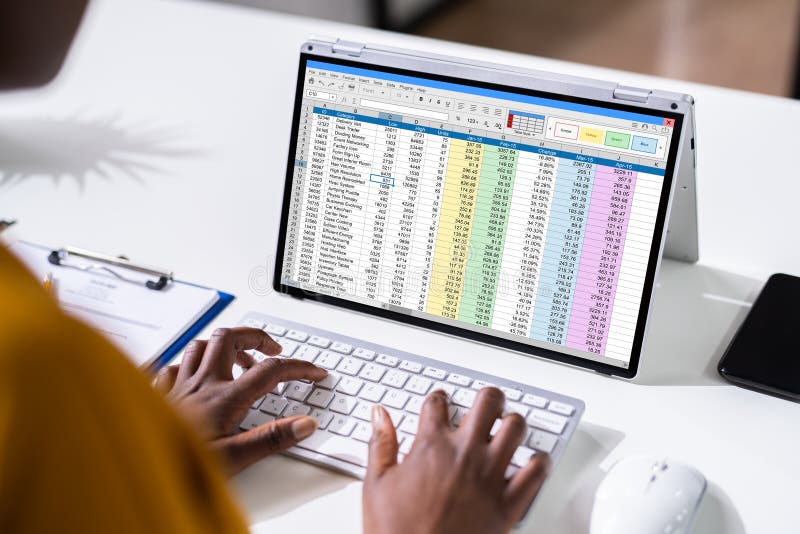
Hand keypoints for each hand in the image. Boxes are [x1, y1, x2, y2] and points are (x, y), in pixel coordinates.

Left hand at [153, 327, 326, 474]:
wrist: (138, 466)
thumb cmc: (177, 466)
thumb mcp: (234, 459)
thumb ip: (271, 439)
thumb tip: (305, 424)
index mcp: (224, 398)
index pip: (270, 371)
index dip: (297, 367)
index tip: (313, 373)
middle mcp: (201, 385)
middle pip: (230, 338)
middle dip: (256, 336)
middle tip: (274, 349)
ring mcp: (179, 387)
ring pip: (202, 345)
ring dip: (225, 345)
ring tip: (240, 358)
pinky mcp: (160, 396)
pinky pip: (174, 366)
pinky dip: (190, 364)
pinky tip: (197, 374)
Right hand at [363, 388, 550, 533]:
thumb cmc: (396, 532)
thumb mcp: (377, 483)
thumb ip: (381, 443)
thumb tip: (379, 414)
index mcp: (431, 446)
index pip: (438, 402)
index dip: (439, 398)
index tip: (440, 402)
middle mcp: (464, 454)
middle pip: (488, 402)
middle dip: (487, 398)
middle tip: (485, 405)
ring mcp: (490, 477)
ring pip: (516, 427)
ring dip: (512, 424)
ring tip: (506, 429)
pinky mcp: (508, 503)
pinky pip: (536, 471)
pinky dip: (537, 463)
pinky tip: (530, 462)